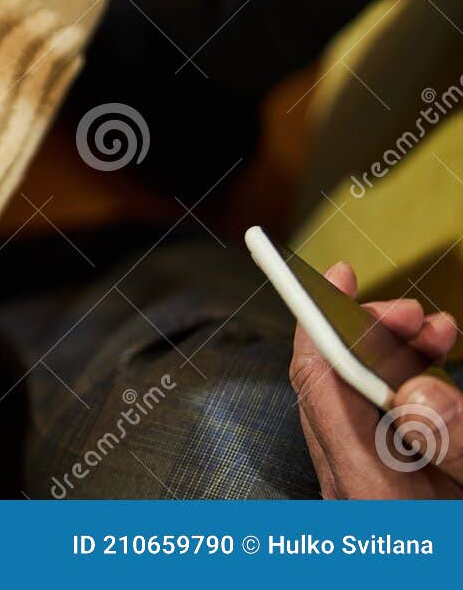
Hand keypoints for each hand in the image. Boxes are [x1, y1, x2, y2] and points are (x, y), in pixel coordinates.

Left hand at [289, 262, 462, 497]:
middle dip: (372, 335)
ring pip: (354, 403)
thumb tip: (418, 388)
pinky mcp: (374, 494)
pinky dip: (400, 394)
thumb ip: (454, 444)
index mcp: (367, 491)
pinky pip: (373, 427)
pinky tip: (430, 378)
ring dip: (393, 361)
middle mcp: (350, 490)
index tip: (335, 275)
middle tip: (416, 315)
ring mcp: (358, 493)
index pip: (320, 387)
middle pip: (333, 386)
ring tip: (438, 335)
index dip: (322, 321)